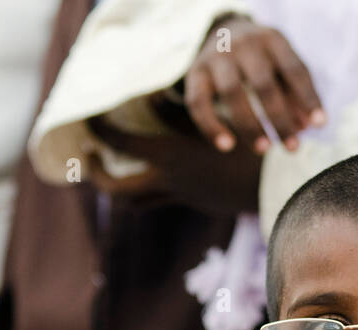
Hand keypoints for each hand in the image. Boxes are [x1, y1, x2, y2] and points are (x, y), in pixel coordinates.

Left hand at [86, 112, 261, 213]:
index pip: (119, 143)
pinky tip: (153, 175)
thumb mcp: (209, 122)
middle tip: (90, 157)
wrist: (268, 185)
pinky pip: (159, 200)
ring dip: (121, 188)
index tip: (89, 120)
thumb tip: (149, 98)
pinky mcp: (192, 203)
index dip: (99, 130)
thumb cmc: (242, 148)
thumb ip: (177, 111)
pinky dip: (148, 191)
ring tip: (116, 169)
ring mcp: (179, 196)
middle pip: (117, 191)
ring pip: (135, 202)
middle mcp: (167, 180)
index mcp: (168, 156)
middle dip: (98, 176)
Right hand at [175, 13, 324, 153]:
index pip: (294, 70)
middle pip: (263, 84)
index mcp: (272, 39)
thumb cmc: (263, 58)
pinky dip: (212, 127)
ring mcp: (217, 57)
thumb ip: (295, 94)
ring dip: (249, 126)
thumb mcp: (282, 66)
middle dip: (279, 119)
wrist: (222, 31)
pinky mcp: (195, 72)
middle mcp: (244, 44)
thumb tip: (306, 127)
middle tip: (292, 148)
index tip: (319, 124)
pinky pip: (199, 102)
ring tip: (264, 149)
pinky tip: (227, 146)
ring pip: (232, 93)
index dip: (308, 98)